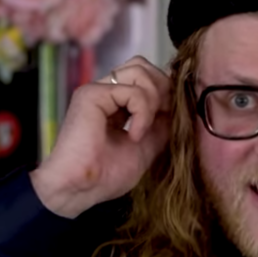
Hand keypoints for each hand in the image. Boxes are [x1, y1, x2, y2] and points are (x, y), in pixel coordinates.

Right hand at [30, 56, 171, 217]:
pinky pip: (132, 91)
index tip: (169, 120)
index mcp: (116, 104)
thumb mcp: (146, 148)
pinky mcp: (92, 94)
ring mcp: (98, 91)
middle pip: (143, 66)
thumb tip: (177, 109)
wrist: (80, 190)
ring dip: (153, 100)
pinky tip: (134, 136)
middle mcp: (106, 93)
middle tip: (163, 118)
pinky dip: (142, 112)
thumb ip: (160, 126)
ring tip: (144, 129)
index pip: (146, 78)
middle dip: (162, 89)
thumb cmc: (106, 176)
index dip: (165, 93)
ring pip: (139, 70)